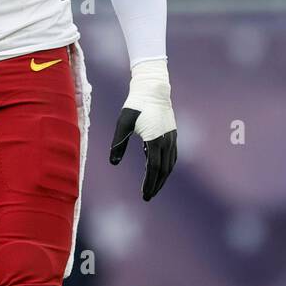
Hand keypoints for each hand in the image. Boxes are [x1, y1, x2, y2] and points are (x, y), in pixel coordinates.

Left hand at [109, 59, 176, 201]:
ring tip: (153, 188)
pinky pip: (172, 156)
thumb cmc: (135, 105)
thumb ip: (118, 143)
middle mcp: (166, 141)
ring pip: (170, 164)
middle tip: (148, 197)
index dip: (149, 183)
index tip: (144, 195)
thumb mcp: (123, 124)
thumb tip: (113, 162)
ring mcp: (171, 138)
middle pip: (164, 170)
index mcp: (155, 140)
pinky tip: (159, 171)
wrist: (153, 88)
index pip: (154, 168)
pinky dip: (166, 167)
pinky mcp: (172, 135)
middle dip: (156, 185)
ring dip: (162, 178)